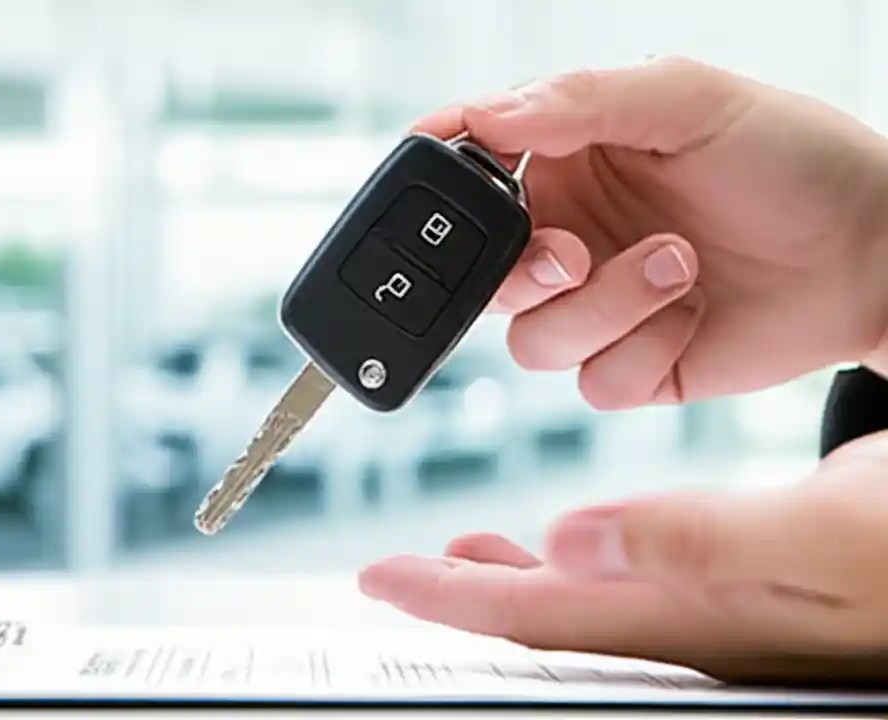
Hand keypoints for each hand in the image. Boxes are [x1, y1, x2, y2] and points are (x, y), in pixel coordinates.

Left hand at [358, 431, 887, 686]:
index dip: (451, 600)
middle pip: (542, 614)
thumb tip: (569, 540)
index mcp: (688, 610)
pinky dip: (578, 559)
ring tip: (456, 559)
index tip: (378, 580)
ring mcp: (709, 603)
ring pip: (580, 600)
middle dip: (461, 596)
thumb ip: (695, 542)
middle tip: (392, 576)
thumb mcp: (817, 535)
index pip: (537, 617)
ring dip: (509, 582)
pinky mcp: (730, 580)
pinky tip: (567, 540)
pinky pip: (628, 576)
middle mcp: (686, 617)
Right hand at [417, 56, 887, 406]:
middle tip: (574, 252)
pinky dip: (643, 349)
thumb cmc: (791, 156)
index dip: (436, 183)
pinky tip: (694, 312)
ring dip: (603, 308)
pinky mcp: (631, 365)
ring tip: (678, 264)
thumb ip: (578, 101)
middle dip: (522, 274)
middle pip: (482, 279)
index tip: (427, 185)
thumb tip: (482, 117)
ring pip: (531, 342)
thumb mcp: (688, 98)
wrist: (873, 251)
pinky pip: (592, 384)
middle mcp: (569, 236)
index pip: (465, 173)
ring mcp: (597, 306)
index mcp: (562, 163)